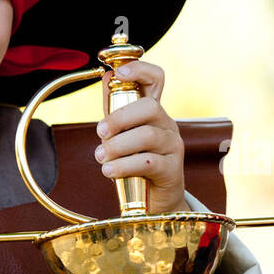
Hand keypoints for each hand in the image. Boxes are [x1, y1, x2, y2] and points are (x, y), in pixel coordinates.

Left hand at [96, 59, 187, 213]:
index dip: (139, 70)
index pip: (156, 79)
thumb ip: (115, 110)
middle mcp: (167, 125)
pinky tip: (110, 171)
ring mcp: (173, 147)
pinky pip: (149, 162)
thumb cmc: (137, 165)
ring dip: (118, 146)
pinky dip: (124, 166)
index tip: (118, 73)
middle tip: (100, 132)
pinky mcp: (173, 170)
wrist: (156, 203)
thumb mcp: (123, 135)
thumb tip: (107, 78)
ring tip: (101, 157)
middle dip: (120, 118)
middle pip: (150, 107)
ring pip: (147, 136)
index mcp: (154, 112)